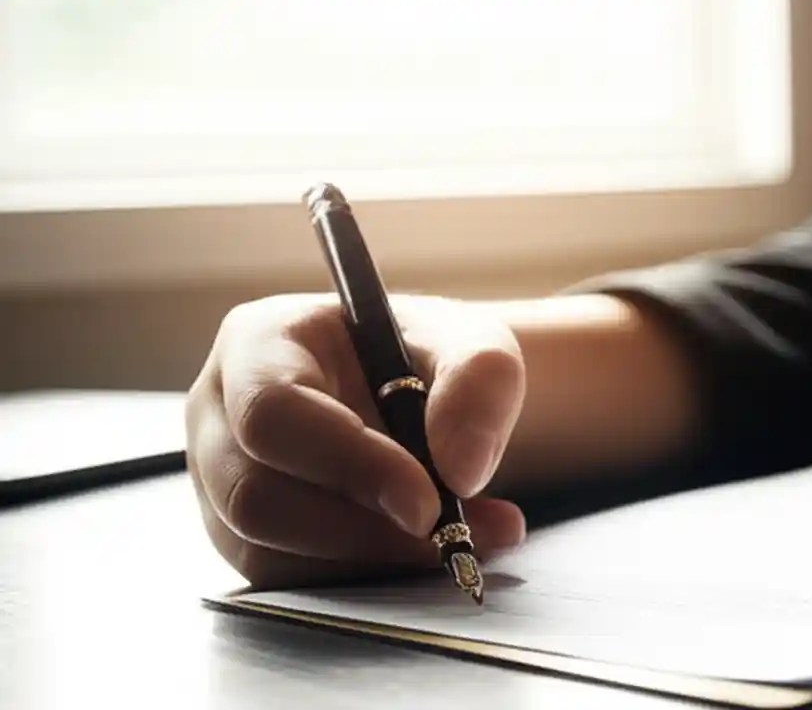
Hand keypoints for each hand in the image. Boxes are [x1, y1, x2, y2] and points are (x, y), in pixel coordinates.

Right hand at [185, 294, 526, 587]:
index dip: (347, 464)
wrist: (432, 397)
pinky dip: (362, 580)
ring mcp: (219, 479)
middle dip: (359, 529)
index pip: (274, 410)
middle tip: (451, 537)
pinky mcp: (240, 537)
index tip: (427, 504)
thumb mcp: (478, 344)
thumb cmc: (436, 358)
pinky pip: (284, 582)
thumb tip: (460, 471)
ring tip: (459, 541)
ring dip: (370, 560)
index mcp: (260, 341)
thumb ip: (480, 383)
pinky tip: (423, 556)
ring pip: (265, 550)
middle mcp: (221, 411)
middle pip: (253, 494)